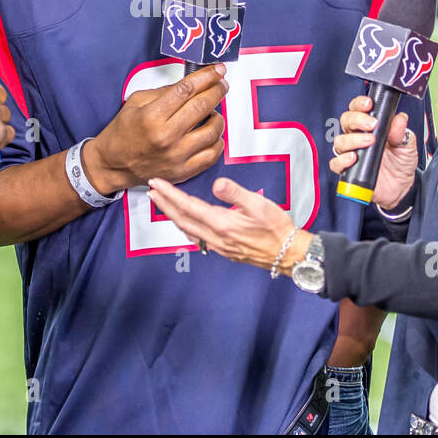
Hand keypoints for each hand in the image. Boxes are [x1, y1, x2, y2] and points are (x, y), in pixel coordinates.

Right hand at [82, 64, 227, 193]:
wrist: (113, 164)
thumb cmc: (123, 132)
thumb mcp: (136, 102)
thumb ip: (164, 91)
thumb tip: (191, 83)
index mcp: (152, 116)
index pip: (187, 90)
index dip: (206, 76)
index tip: (217, 70)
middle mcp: (166, 136)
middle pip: (202, 106)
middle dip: (217, 91)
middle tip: (221, 85)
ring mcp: (176, 156)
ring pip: (212, 131)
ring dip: (218, 117)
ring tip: (214, 112)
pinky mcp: (183, 171)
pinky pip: (212, 155)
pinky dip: (218, 142)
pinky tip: (213, 134)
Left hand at [145, 176, 311, 273]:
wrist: (287, 253)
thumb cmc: (276, 228)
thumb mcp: (259, 205)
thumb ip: (236, 194)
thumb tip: (217, 185)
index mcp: (221, 224)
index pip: (188, 206)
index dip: (170, 194)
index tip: (156, 184)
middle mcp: (215, 237)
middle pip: (182, 219)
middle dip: (164, 204)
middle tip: (151, 191)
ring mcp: (218, 246)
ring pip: (187, 230)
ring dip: (172, 215)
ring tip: (162, 204)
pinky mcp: (223, 249)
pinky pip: (196, 237)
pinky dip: (184, 226)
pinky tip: (184, 222)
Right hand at [328, 96, 417, 209]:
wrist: (401, 187)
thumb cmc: (401, 162)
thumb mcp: (407, 145)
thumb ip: (402, 132)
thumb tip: (400, 118)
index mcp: (369, 126)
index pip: (357, 109)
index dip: (359, 104)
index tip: (369, 104)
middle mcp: (357, 137)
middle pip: (345, 121)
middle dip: (356, 119)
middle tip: (372, 124)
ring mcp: (351, 153)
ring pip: (339, 141)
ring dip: (352, 139)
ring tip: (369, 142)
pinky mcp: (348, 170)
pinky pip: (336, 163)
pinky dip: (342, 160)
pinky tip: (354, 158)